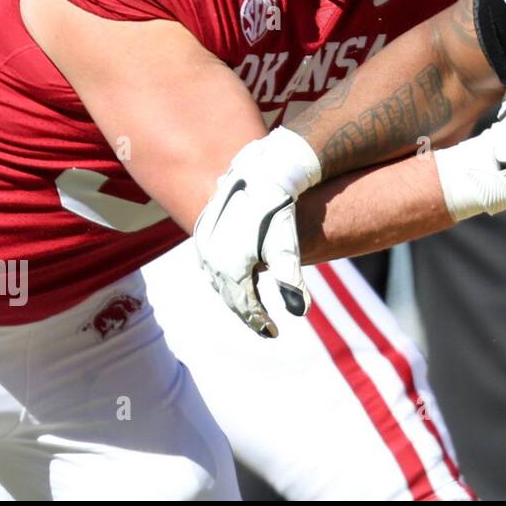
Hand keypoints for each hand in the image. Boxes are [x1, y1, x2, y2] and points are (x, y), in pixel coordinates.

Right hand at [193, 128, 321, 336]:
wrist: (262, 172)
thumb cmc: (278, 211)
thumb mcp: (288, 247)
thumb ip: (291, 281)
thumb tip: (301, 311)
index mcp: (229, 266)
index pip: (245, 305)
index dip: (260, 321)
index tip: (275, 333)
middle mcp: (211, 258)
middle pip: (229, 296)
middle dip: (247, 313)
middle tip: (265, 326)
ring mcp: (204, 243)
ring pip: (218, 281)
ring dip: (234, 296)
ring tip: (252, 307)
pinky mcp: (204, 229)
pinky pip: (211, 263)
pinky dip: (224, 277)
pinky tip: (237, 278)